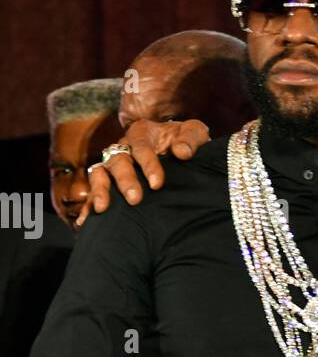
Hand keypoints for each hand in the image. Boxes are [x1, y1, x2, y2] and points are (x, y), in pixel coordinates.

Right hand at [76, 118, 209, 226]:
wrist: (179, 151)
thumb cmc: (186, 141)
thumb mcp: (194, 133)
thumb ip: (190, 139)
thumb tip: (181, 152)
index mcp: (142, 133)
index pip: (140, 147)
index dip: (148, 164)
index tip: (157, 184)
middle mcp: (123, 147)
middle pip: (118, 161)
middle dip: (125, 180)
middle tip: (135, 199)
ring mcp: (113, 165)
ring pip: (100, 174)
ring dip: (100, 191)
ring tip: (102, 209)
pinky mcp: (109, 182)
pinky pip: (94, 192)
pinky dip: (89, 206)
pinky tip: (85, 223)